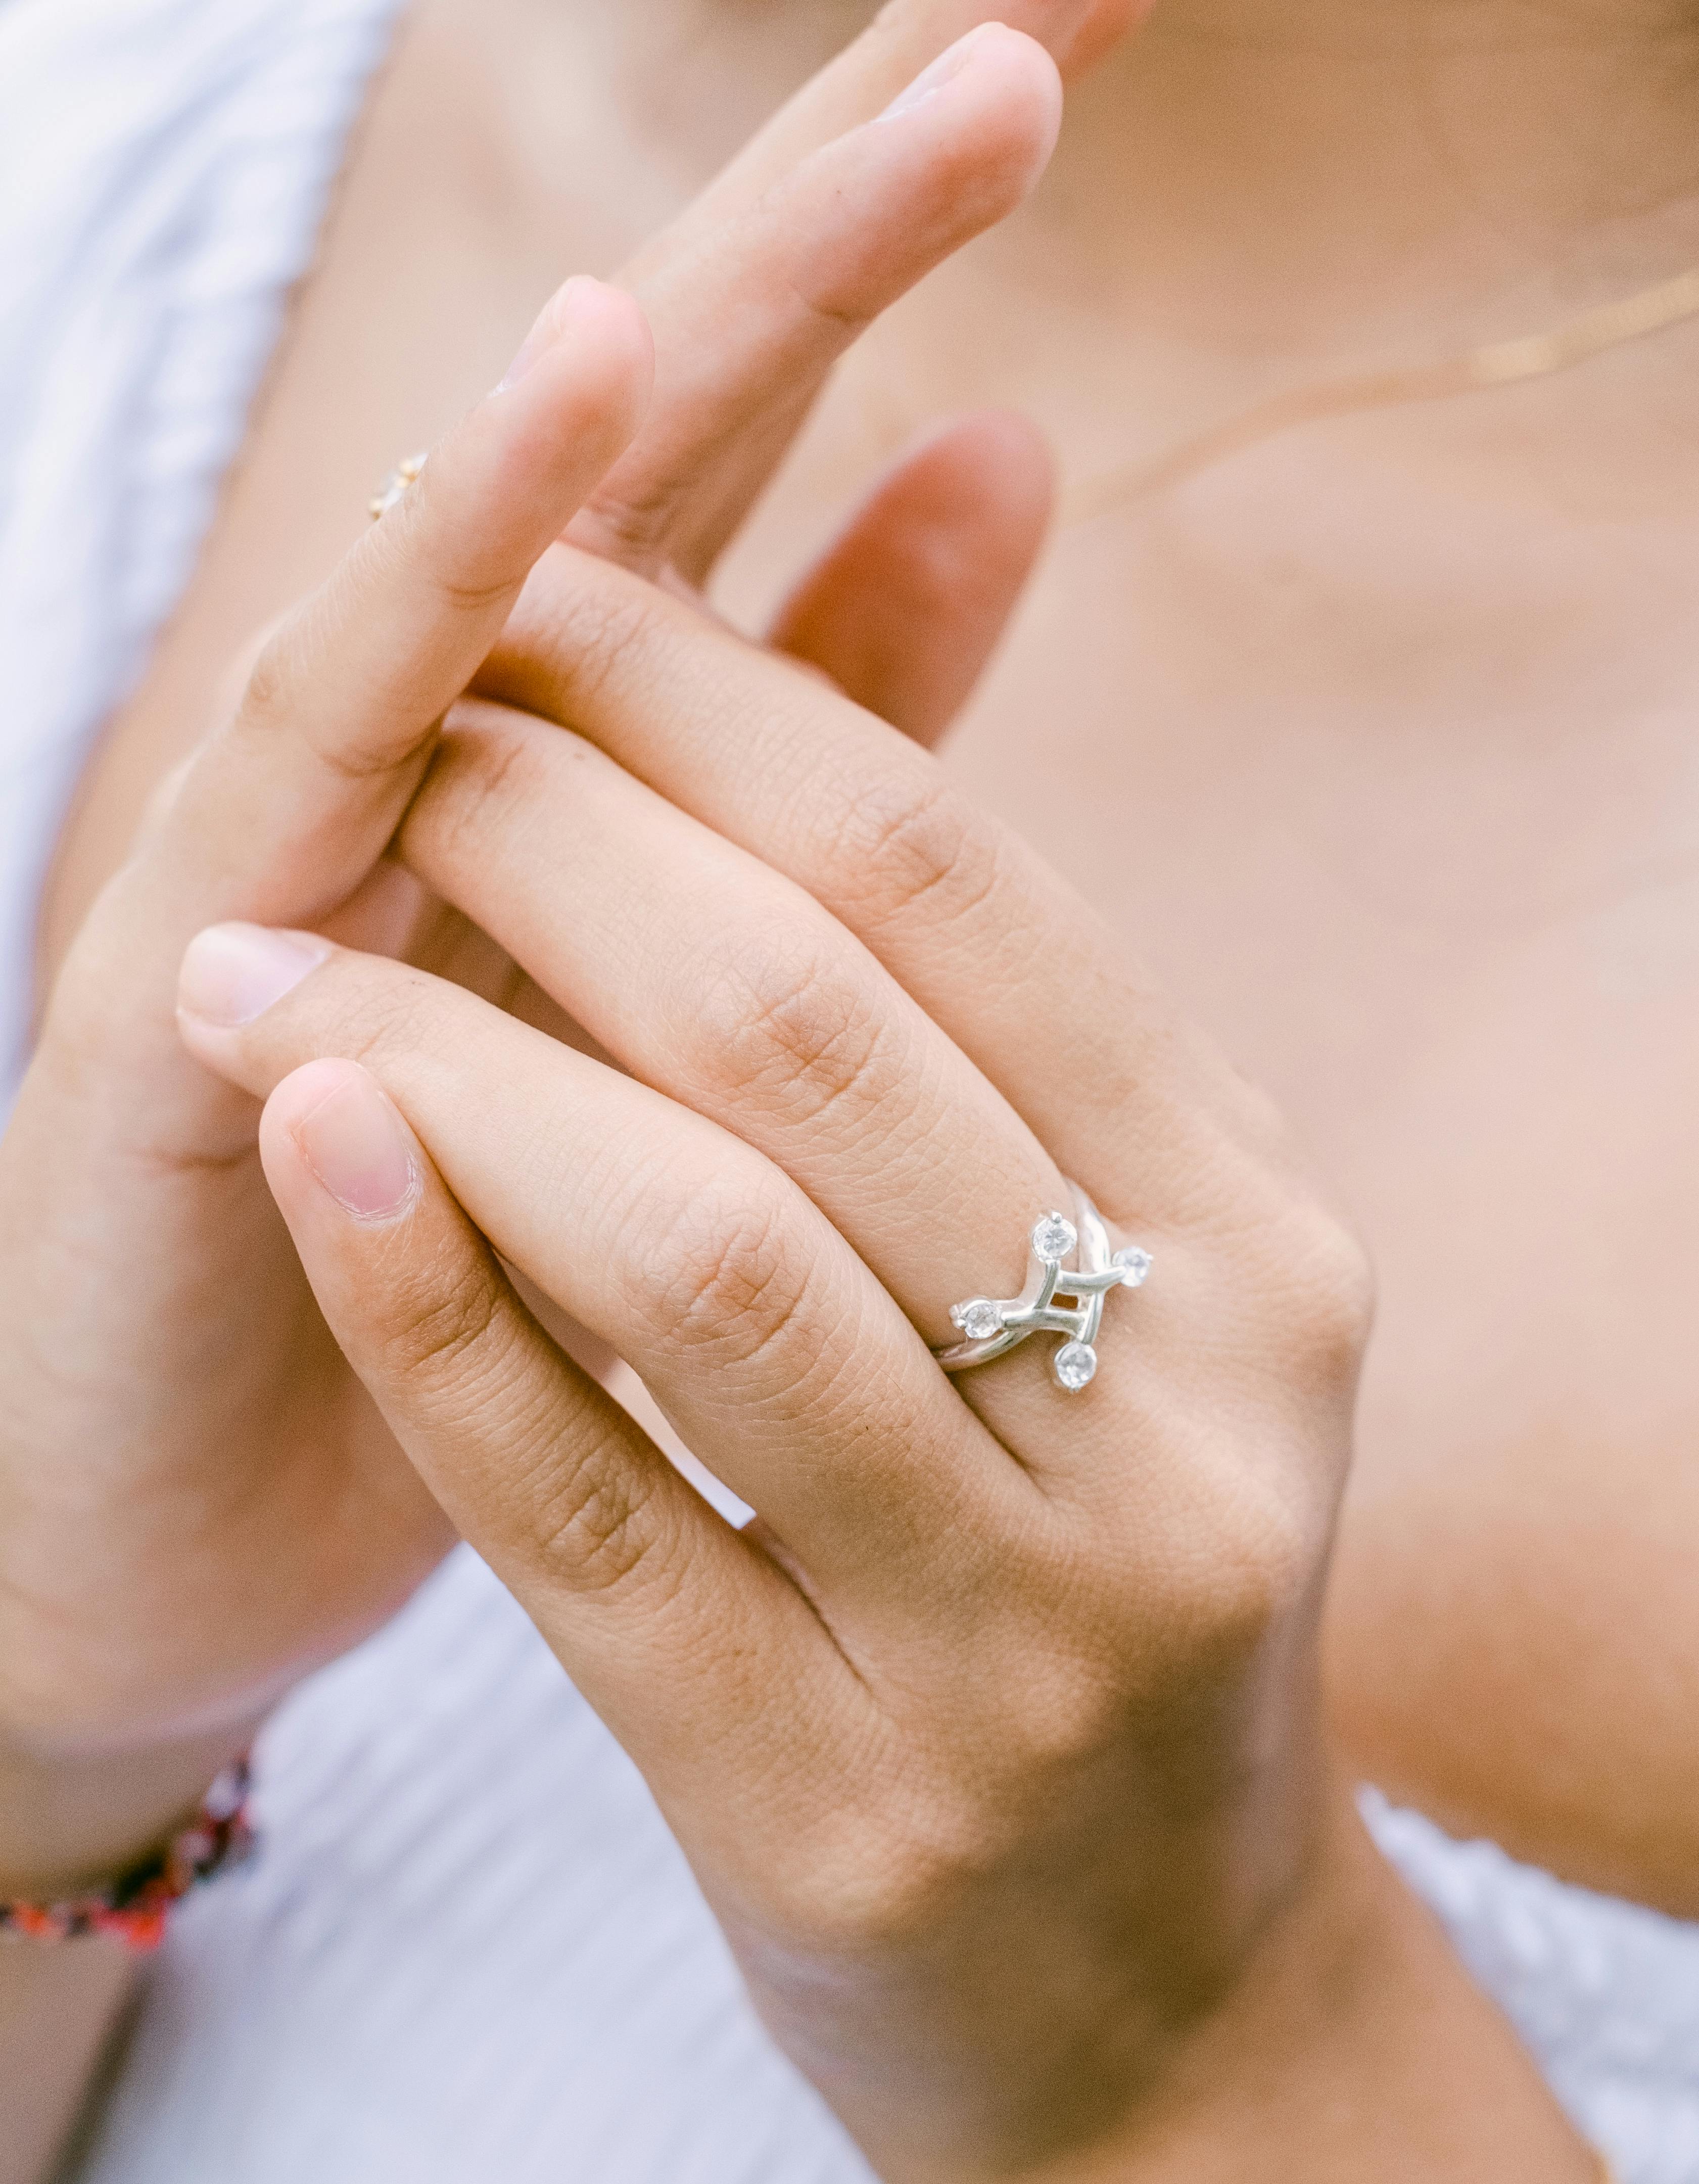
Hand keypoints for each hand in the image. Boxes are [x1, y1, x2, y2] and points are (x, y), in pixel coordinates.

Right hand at [0, 1, 1092, 1890]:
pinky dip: (442, 576)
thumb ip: (831, 725)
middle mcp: (438, 742)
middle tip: (1028, 31)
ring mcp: (302, 837)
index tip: (1081, 46)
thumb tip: (1008, 451)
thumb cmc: (473, 1247)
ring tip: (877, 140)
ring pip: (493, 543)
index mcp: (576, 743)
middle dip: (822, 223)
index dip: (897, 246)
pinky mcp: (201, 970)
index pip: (752, 443)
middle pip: (639, 436)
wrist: (227, 1504)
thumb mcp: (692, 962)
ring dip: (667, 338)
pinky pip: (329, 749)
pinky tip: (556, 409)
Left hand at [174, 537, 1399, 2175]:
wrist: (1145, 1974)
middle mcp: (1180, 1427)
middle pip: (812, 1034)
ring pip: (694, 1258)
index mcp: (1263, 1248)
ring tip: (263, 959)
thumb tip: (837, 632)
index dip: (713, 699)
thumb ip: (982, 1026)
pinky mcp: (829, 1810)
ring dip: (440, 1059)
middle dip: (558, 832)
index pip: (951, 886)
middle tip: (400, 734)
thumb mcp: (1125, 1284)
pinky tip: (309, 1143)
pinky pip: (582, 1511)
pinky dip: (422, 1308)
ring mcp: (1017, 1643)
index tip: (534, 590)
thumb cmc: (1093, 1555)